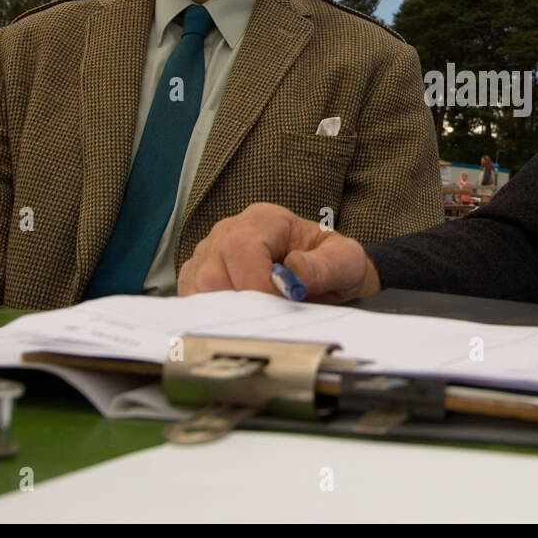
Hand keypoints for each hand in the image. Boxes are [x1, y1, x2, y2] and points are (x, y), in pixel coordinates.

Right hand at [177, 202, 380, 301]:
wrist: (330, 277)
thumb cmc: (335, 265)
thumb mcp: (346, 261)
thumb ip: (325, 266)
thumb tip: (293, 274)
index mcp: (265, 219)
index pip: (240, 247)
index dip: (254, 282)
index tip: (278, 305)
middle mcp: (230, 231)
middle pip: (211, 271)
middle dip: (241, 302)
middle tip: (271, 315)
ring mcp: (210, 253)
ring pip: (197, 287)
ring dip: (225, 311)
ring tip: (259, 315)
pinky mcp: (200, 277)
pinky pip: (190, 298)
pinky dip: (211, 314)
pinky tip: (240, 318)